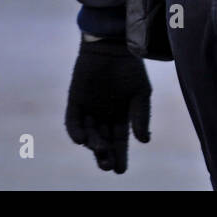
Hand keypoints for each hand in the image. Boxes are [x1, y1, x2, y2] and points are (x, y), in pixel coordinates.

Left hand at [65, 36, 151, 172]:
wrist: (113, 45)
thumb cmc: (130, 68)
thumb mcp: (141, 93)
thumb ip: (141, 116)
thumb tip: (144, 141)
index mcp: (121, 115)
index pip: (119, 141)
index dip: (120, 156)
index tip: (121, 171)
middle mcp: (103, 115)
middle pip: (102, 141)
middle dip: (104, 156)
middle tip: (107, 165)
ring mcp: (88, 109)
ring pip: (89, 134)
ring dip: (93, 144)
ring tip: (99, 149)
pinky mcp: (75, 101)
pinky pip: (73, 121)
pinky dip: (76, 131)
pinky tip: (81, 139)